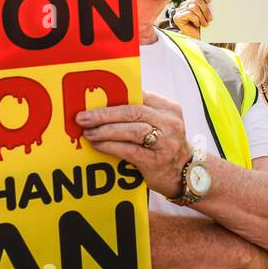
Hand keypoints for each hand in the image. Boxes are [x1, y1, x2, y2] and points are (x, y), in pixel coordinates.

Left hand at [75, 90, 194, 196]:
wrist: (184, 173)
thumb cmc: (166, 146)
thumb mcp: (161, 124)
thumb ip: (142, 113)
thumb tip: (106, 104)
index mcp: (170, 108)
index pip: (140, 95)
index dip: (114, 96)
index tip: (93, 101)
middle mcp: (170, 123)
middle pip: (133, 111)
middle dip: (104, 114)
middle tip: (83, 117)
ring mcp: (166, 142)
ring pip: (132, 130)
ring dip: (105, 130)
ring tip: (88, 132)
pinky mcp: (156, 161)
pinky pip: (129, 150)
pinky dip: (110, 146)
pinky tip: (98, 145)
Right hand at [172, 0, 211, 38]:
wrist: (198, 39)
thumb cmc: (204, 26)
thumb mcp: (207, 13)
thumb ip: (207, 4)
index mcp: (192, 0)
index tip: (209, 0)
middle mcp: (185, 4)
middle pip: (197, 0)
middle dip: (206, 10)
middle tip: (209, 19)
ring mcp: (180, 10)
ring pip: (194, 7)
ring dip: (202, 17)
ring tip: (204, 24)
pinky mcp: (177, 17)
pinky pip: (190, 14)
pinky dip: (196, 20)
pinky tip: (197, 25)